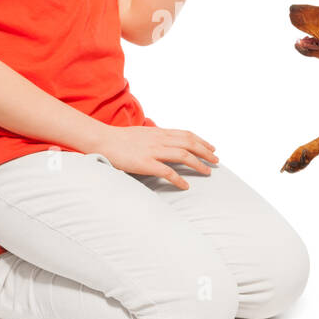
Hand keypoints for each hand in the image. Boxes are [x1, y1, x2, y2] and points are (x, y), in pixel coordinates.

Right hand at [94, 124, 218, 189]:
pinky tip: (185, 186)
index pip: (186, 134)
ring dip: (198, 164)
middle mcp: (159, 139)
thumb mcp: (142, 133)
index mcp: (159, 132)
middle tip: (216, 161)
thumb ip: (155, 137)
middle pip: (190, 143)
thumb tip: (166, 141)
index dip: (202, 141)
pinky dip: (179, 179)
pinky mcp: (145, 163)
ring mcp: (153, 151)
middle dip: (206, 152)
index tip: (212, 148)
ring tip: (207, 172)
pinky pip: (167, 172)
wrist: (102, 140)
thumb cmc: (119, 139)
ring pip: (183, 156)